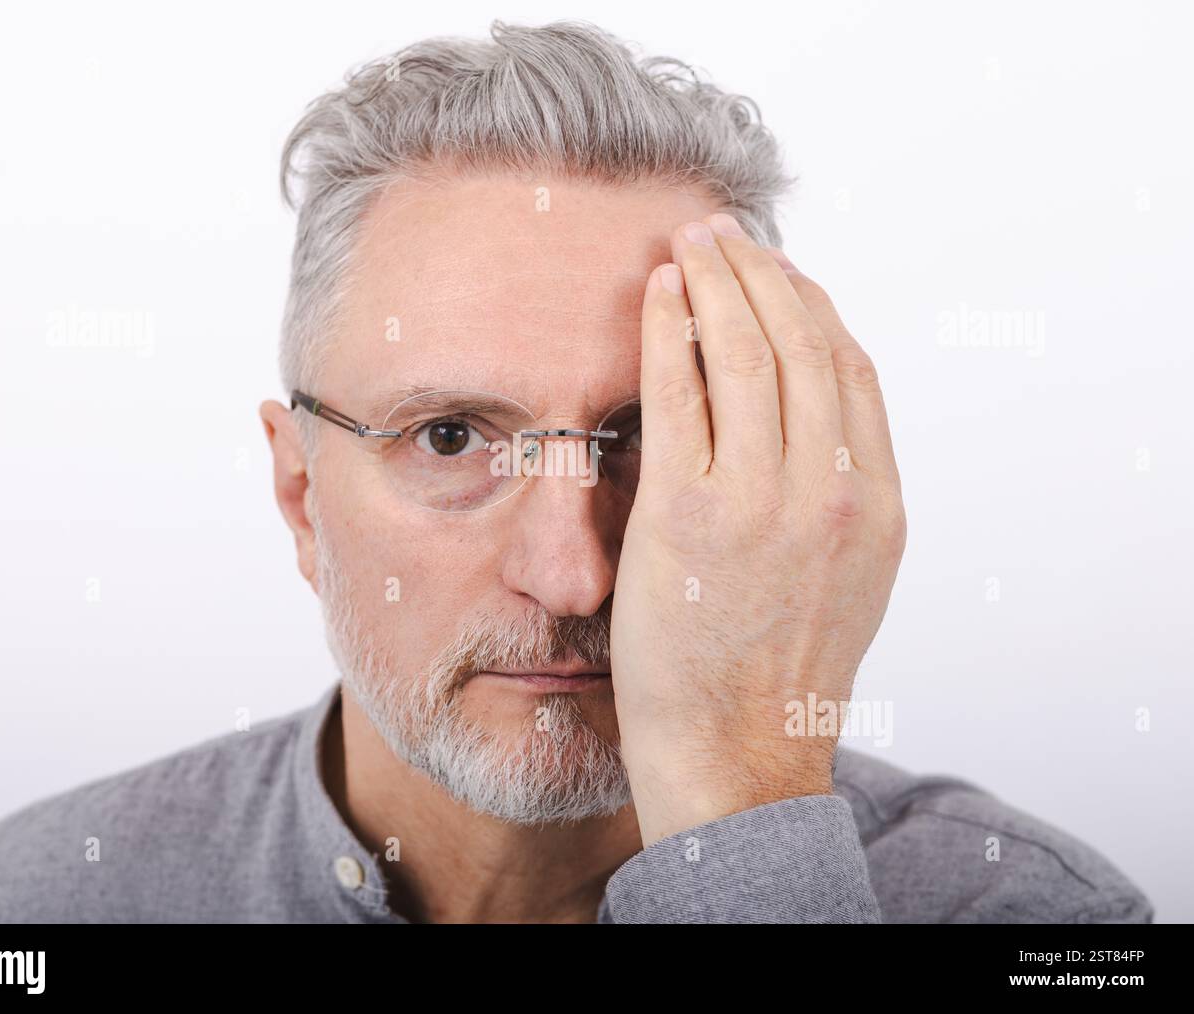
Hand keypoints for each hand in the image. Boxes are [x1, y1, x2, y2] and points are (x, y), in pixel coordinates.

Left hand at [610, 215, 906, 845]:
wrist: (738, 754)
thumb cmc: (778, 672)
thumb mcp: (845, 578)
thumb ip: (837, 496)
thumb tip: (805, 422)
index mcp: (877, 504)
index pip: (850, 370)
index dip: (813, 306)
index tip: (781, 272)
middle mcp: (830, 492)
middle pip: (801, 344)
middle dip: (761, 274)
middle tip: (725, 234)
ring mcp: (760, 502)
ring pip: (746, 354)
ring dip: (718, 283)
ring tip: (691, 243)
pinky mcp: (687, 516)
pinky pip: (678, 395)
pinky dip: (668, 330)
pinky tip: (656, 293)